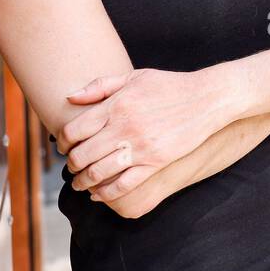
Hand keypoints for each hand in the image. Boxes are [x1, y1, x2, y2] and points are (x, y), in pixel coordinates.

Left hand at [55, 66, 238, 201]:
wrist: (207, 99)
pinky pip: (123, 185)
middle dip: (71, 164)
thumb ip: (100, 86)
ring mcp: (139, 147)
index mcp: (116, 105)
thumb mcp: (135, 77)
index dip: (62, 142)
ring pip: (98, 173)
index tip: (64, 146)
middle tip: (71, 167)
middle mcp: (123, 127)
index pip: (74, 130)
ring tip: (80, 183)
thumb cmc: (170, 86)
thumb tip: (70, 98)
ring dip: (83, 182)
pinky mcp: (155, 162)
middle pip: (82, 155)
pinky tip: (99, 194)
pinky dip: (106, 193)